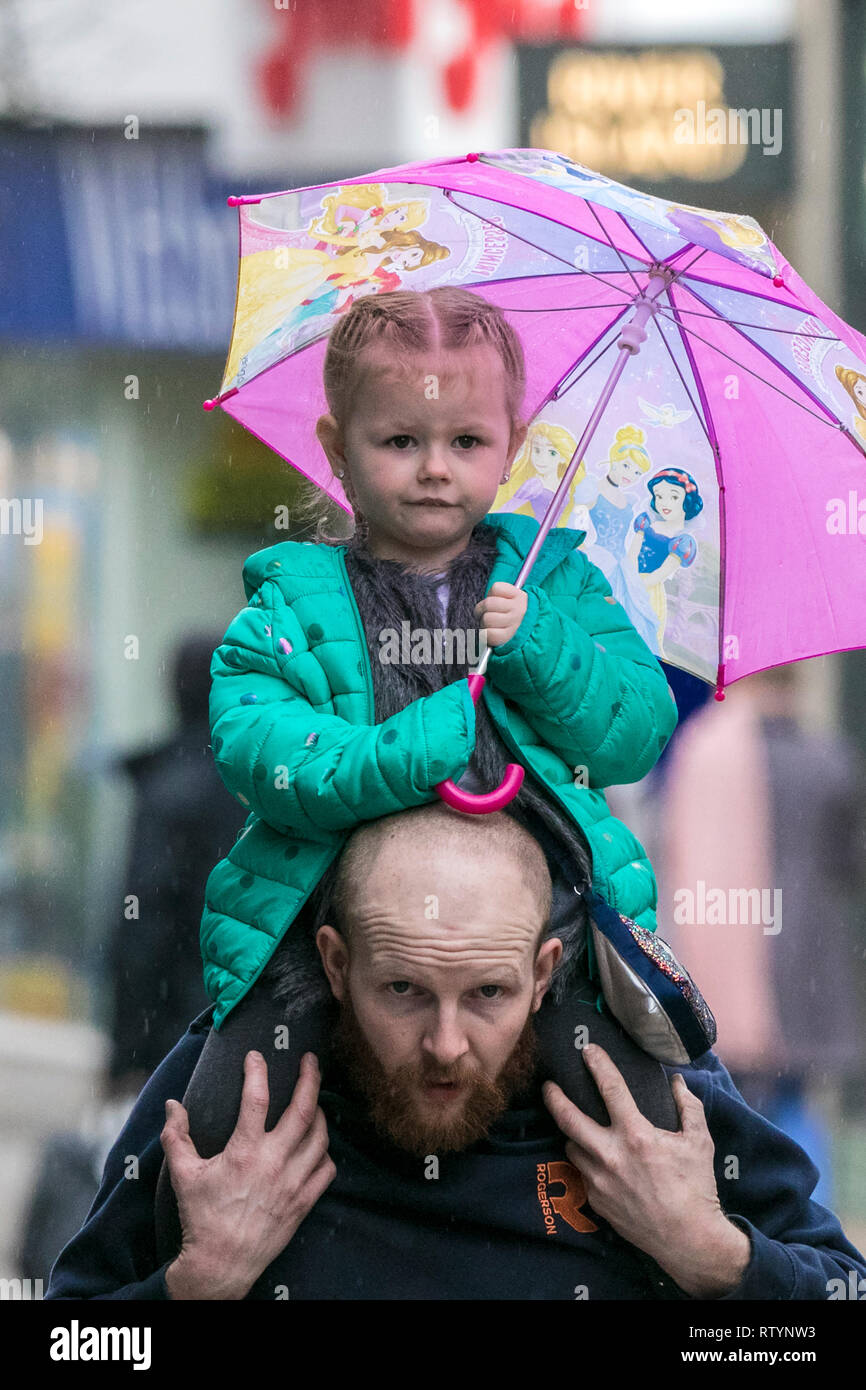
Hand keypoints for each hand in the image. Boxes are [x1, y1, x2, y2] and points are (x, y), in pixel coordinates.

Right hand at [162, 1050, 335, 1299]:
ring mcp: (293, 1183)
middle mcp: (274, 1162)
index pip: (256, 1098)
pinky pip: (326, 1170)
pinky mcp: (303, 1203)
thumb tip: (172, 1105)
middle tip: (311, 1061)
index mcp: (244, 1151)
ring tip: (315, 1101)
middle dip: (310, 1078)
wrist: (221, 1265)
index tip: (256, 1056)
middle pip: (304, 1110)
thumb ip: (177, 1136)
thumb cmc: (201, 1218)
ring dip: (320, 1114)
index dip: (256, 1071)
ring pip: (320, 1137)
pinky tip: (318, 1145)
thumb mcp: (183, 1175)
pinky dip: (326, 1153)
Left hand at [474, 582, 527, 647]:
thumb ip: (497, 595)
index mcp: (519, 596)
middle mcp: (519, 609)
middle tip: (487, 614)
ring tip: (489, 624)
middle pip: (488, 603)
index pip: (496, 588)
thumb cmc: (510, 614)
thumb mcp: (509, 599)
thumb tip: (483, 603)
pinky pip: (489, 633)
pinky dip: (486, 634)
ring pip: (487, 618)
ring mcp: (514, 623)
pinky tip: (490, 632)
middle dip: (482, 609)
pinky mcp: (507, 637)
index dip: (490, 594)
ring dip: (483, 623)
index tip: (494, 600)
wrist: (525, 632)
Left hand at [542, 1045, 750, 1297]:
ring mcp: (599, 1180)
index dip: (597, 1064)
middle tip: (548, 1085)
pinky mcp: (595, 1201)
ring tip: (575, 1124)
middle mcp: (610, 1155)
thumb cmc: (697, 1187)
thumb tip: (677, 1081)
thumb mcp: (700, 1142)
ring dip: (572, 1134)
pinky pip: (582, 1173)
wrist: (688, 1239)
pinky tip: (596, 1159)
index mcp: (636, 1136)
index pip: (610, 1089)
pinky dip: (587, 1162)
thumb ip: (688, 1106)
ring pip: (571, 1146)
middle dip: (554, 1097)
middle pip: (568, 1119)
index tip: (587, 1049)